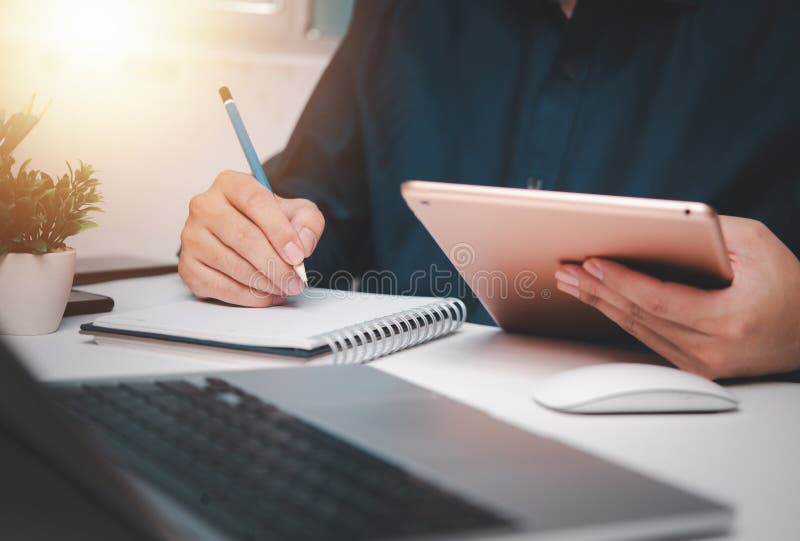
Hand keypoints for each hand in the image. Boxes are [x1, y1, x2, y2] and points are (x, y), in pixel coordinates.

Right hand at [179, 171, 324, 306]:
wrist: (243, 234)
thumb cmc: (267, 221)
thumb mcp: (295, 212)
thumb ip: (307, 222)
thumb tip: (303, 244)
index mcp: (230, 184)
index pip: (255, 202)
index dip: (280, 231)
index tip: (298, 255)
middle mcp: (204, 206)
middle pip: (244, 237)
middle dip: (275, 265)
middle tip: (295, 282)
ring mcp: (191, 236)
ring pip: (232, 264)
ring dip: (264, 283)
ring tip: (284, 288)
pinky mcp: (188, 265)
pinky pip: (218, 286)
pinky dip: (246, 296)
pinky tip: (265, 295)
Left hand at [554, 216, 799, 378]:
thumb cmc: (789, 285)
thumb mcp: (757, 244)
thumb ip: (711, 232)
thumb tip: (662, 226)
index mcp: (728, 320)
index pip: (657, 300)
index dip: (620, 281)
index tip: (590, 264)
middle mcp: (712, 350)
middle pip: (638, 316)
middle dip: (596, 290)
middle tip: (565, 270)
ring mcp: (702, 365)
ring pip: (637, 330)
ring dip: (601, 304)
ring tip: (572, 283)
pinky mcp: (696, 368)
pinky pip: (648, 338)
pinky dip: (621, 316)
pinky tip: (600, 300)